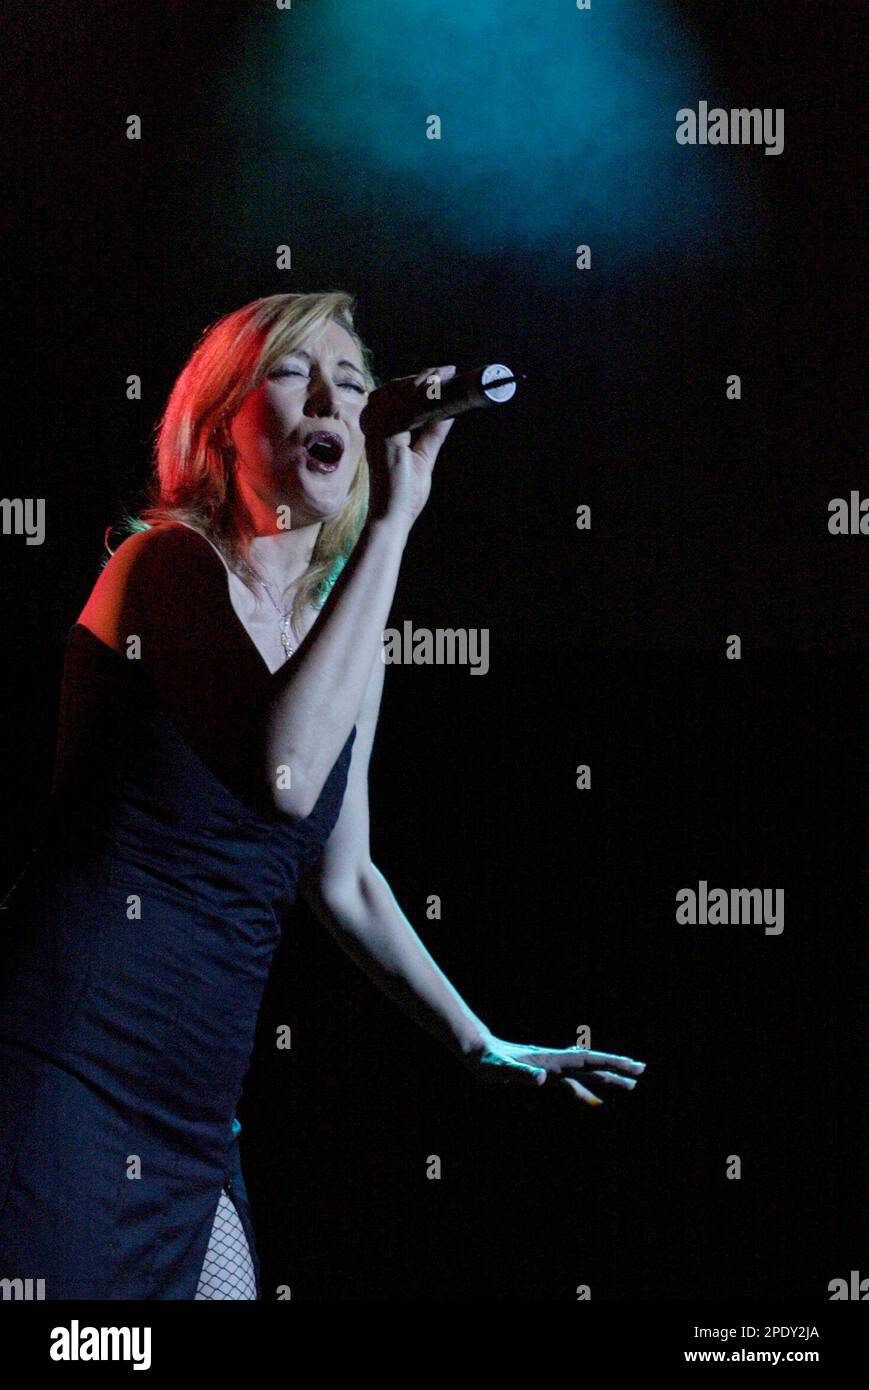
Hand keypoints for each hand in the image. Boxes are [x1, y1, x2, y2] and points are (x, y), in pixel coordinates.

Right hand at [365, 365, 456, 528]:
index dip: (415, 383)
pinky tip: (432, 389)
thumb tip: (449, 412)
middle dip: (419, 377)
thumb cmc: (405, 494)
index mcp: (380, 432)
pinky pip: (401, 408)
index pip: (393, 398)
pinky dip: (417, 396)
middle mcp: (374, 428)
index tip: (439, 375)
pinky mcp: (383, 439)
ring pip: (396, 394)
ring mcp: (376, 432)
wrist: (392, 517)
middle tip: (444, 372)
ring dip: (419, 381)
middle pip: (392, 390)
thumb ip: (433, 433)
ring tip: (441, 376)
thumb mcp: (424, 457)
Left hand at [466, 1035, 645, 1106]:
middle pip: (593, 1065)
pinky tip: (592, 1099)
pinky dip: (585, 1090)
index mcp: (552, 1061)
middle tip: (642, 1071)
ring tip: (629, 1085)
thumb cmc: (486, 1062)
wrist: (476, 1052)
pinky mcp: (542, 1074)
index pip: (588, 1061)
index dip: (612, 1064)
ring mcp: (550, 1068)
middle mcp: (555, 1062)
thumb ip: (520, 1074)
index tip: (634, 1067)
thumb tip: (542, 1079)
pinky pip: (571, 1084)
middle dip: (617, 1069)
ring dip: (606, 1079)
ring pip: (585, 1074)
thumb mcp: (500, 1070)